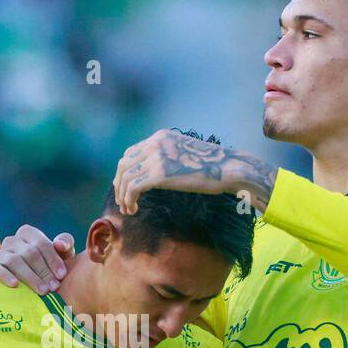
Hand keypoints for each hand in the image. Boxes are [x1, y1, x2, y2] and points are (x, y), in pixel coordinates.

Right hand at [0, 225, 74, 294]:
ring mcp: (0, 253)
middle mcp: (12, 240)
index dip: (53, 259)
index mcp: (28, 233)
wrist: (30, 282)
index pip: (41, 243)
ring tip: (42, 291)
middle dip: (43, 271)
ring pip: (14, 261)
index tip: (62, 275)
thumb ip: (65, 245)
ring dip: (30, 277)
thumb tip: (59, 244)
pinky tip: (15, 285)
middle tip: (54, 287)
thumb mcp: (61, 254)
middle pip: (29, 253)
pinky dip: (5, 276)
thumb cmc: (49, 266)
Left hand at [113, 128, 275, 214]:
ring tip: (128, 209)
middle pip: (124, 164)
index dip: (123, 172)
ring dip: (123, 196)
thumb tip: (155, 173)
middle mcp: (156, 143)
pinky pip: (133, 188)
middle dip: (119, 185)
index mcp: (161, 137)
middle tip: (123, 202)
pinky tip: (134, 209)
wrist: (227, 168)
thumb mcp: (185, 153)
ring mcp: (157, 158)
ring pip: (126, 177)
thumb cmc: (212, 166)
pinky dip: (129, 200)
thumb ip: (168, 157)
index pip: (130, 153)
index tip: (124, 188)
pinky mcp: (160, 174)